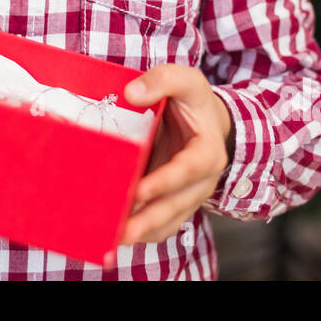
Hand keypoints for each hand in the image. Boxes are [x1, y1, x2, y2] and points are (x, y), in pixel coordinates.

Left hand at [117, 64, 231, 245]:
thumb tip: (131, 94)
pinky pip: (160, 224)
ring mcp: (187, 196)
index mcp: (208, 152)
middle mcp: (201, 181)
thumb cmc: (193, 101)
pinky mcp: (173, 203)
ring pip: (168, 221)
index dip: (163, 182)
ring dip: (142, 232)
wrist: (205, 121)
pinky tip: (116, 236)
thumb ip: (162, 80)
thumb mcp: (185, 80)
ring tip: (113, 239)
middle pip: (176, 205)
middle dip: (149, 220)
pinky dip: (142, 232)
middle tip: (122, 231)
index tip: (137, 191)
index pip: (187, 170)